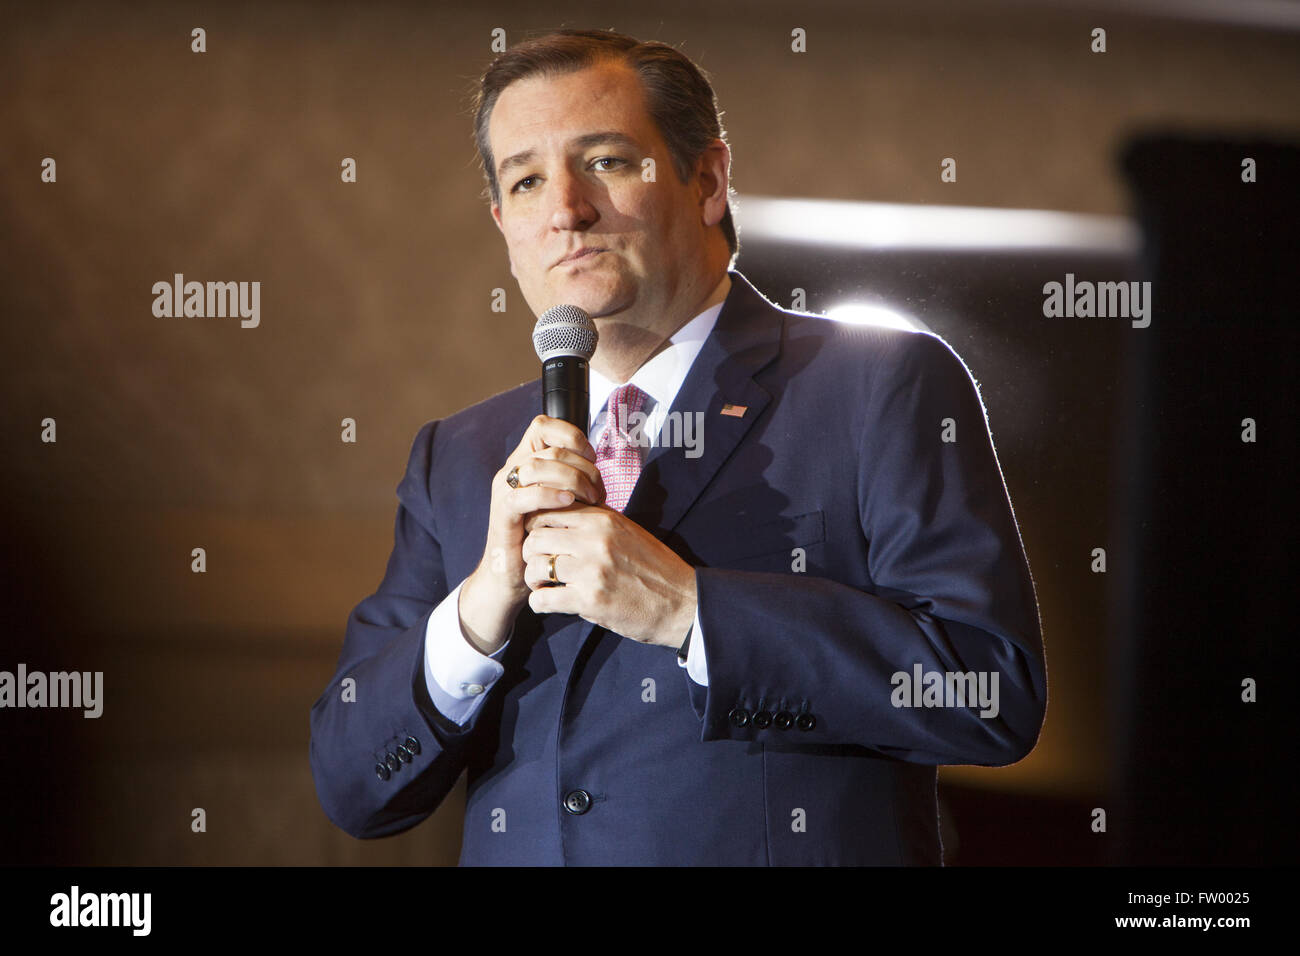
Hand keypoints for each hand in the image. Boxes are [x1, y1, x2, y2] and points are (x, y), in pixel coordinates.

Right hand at [459, 416, 604, 653]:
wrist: (516, 574)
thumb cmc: (545, 537)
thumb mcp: (563, 502)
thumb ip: (575, 481)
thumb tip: (600, 469)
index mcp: (526, 461)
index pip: (544, 425)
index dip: (572, 435)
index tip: (593, 460)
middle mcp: (512, 470)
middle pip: (549, 447)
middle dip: (582, 466)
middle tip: (600, 491)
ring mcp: (504, 490)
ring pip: (536, 465)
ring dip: (571, 478)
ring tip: (591, 499)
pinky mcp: (502, 513)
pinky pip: (523, 495)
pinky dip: (549, 494)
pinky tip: (569, 503)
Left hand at [521, 504, 697, 648]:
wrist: (682, 602)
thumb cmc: (654, 568)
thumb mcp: (627, 531)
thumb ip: (596, 521)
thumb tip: (565, 508)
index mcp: (603, 519)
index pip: (549, 510)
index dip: (537, 526)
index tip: (543, 540)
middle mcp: (595, 540)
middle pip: (535, 537)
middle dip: (531, 553)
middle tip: (540, 565)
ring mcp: (592, 570)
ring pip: (535, 566)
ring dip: (534, 579)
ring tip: (544, 585)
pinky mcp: (590, 600)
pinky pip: (543, 599)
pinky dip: (540, 603)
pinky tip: (549, 603)